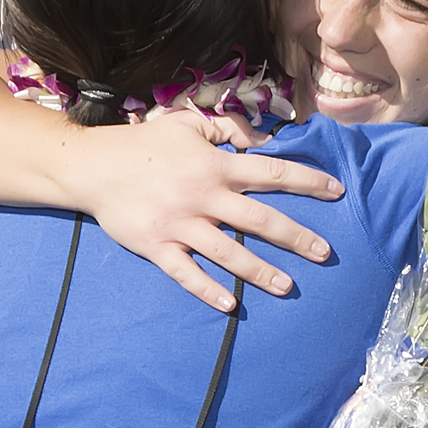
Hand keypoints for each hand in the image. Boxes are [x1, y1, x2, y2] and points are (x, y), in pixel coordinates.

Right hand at [73, 111, 346, 311]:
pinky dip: (208, 289)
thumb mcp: (186, 124)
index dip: (308, 181)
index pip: (272, 172)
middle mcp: (203, 196)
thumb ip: (224, 130)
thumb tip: (257, 138)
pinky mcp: (158, 246)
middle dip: (297, 237)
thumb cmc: (143, 143)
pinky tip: (231, 303)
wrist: (91, 166)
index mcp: (215, 165)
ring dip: (261, 271)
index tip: (337, 191)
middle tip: (325, 253)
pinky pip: (187, 273)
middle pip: (260, 219)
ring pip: (229, 252)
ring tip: (287, 286)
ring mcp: (181, 224)